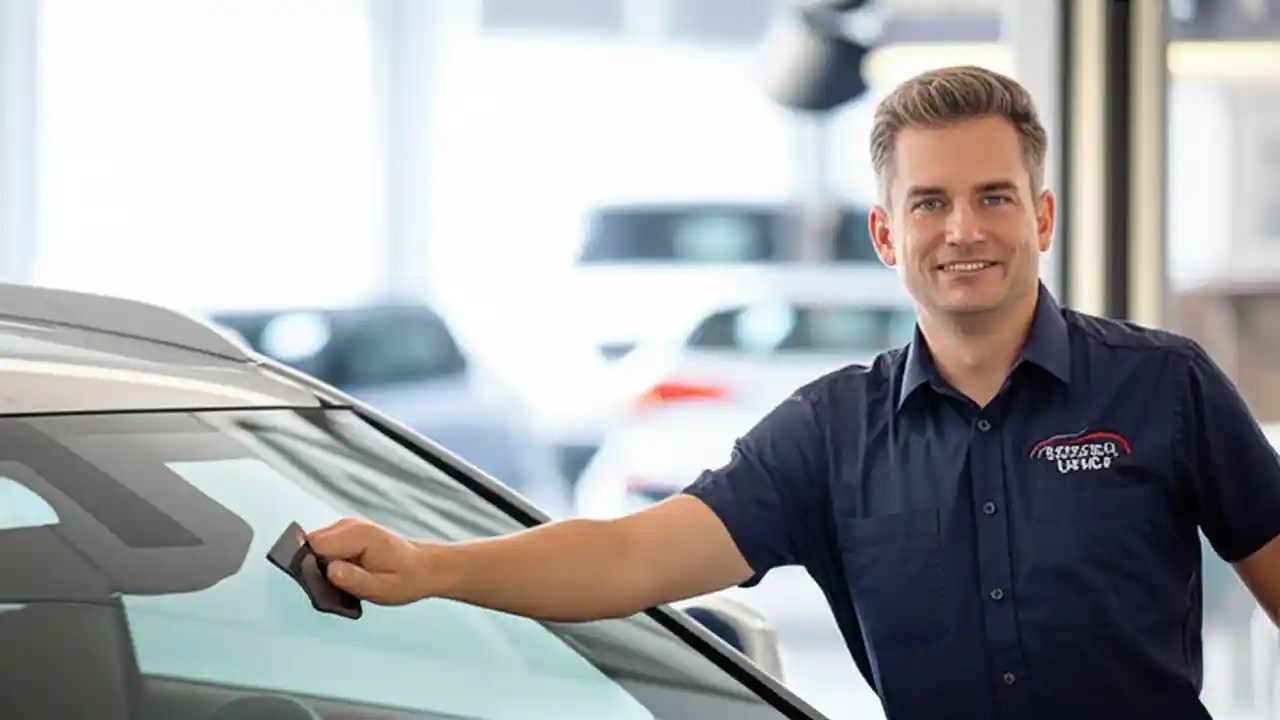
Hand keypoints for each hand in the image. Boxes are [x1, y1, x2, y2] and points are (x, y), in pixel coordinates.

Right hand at [306, 518, 434, 605]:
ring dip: (323, 567)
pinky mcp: (344, 533)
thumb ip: (353, 580)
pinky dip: (329, 563)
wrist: (422, 568)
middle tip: (341, 586)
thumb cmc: (405, 580)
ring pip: (314, 547)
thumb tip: (329, 570)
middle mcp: (349, 525)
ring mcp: (346, 527)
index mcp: (359, 535)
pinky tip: (349, 574)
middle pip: (310, 545)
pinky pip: (323, 548)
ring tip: (348, 581)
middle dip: (316, 568)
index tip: (328, 585)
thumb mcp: (381, 589)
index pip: (314, 545)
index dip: (312, 568)